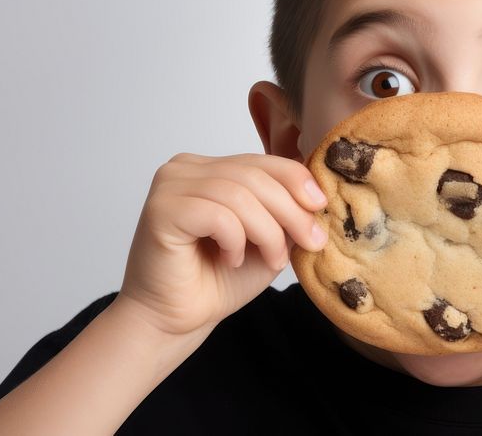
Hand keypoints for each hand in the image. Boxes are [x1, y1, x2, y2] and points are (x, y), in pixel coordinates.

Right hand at [115, 152, 328, 337]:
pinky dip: (235, 239)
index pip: (263, 161)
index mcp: (211, 167)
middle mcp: (186, 168)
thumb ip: (287, 210)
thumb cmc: (218, 280)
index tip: (321, 207)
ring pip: (239, 194)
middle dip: (291, 210)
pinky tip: (231, 260)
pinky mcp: (161, 209)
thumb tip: (319, 191)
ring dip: (267, 231)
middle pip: (255, 175)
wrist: (174, 321)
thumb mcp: (269, 238)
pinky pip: (217, 213)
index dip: (298, 180)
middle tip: (310, 241)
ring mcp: (170, 186)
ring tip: (271, 260)